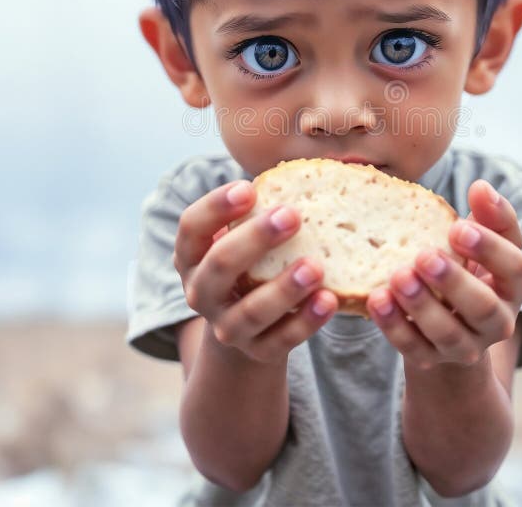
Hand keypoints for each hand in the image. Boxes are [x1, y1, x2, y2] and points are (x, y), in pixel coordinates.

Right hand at [173, 180, 338, 363]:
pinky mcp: (258, 351)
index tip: (249, 188)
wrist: (249, 330)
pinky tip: (330, 300)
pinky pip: (282, 340)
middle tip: (292, 215)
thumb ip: (260, 210)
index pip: (191, 228)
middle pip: (219, 266)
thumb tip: (315, 169)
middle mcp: (202, 292)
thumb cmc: (251, 263)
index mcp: (192, 256)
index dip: (216, 207)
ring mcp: (227, 326)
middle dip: (255, 239)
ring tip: (315, 266)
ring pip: (252, 310)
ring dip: (284, 288)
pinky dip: (306, 322)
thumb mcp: (242, 237)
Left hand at [366, 179, 521, 370]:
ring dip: (420, 305)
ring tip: (397, 276)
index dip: (489, 249)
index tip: (458, 227)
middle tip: (423, 255)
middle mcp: (497, 321)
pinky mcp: (431, 358)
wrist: (448, 321)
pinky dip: (393, 326)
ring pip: (447, 333)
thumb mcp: (482, 241)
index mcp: (513, 286)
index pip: (514, 269)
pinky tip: (376, 299)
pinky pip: (413, 347)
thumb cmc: (467, 265)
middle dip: (453, 282)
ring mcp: (464, 345)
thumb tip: (482, 187)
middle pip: (483, 308)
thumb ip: (488, 215)